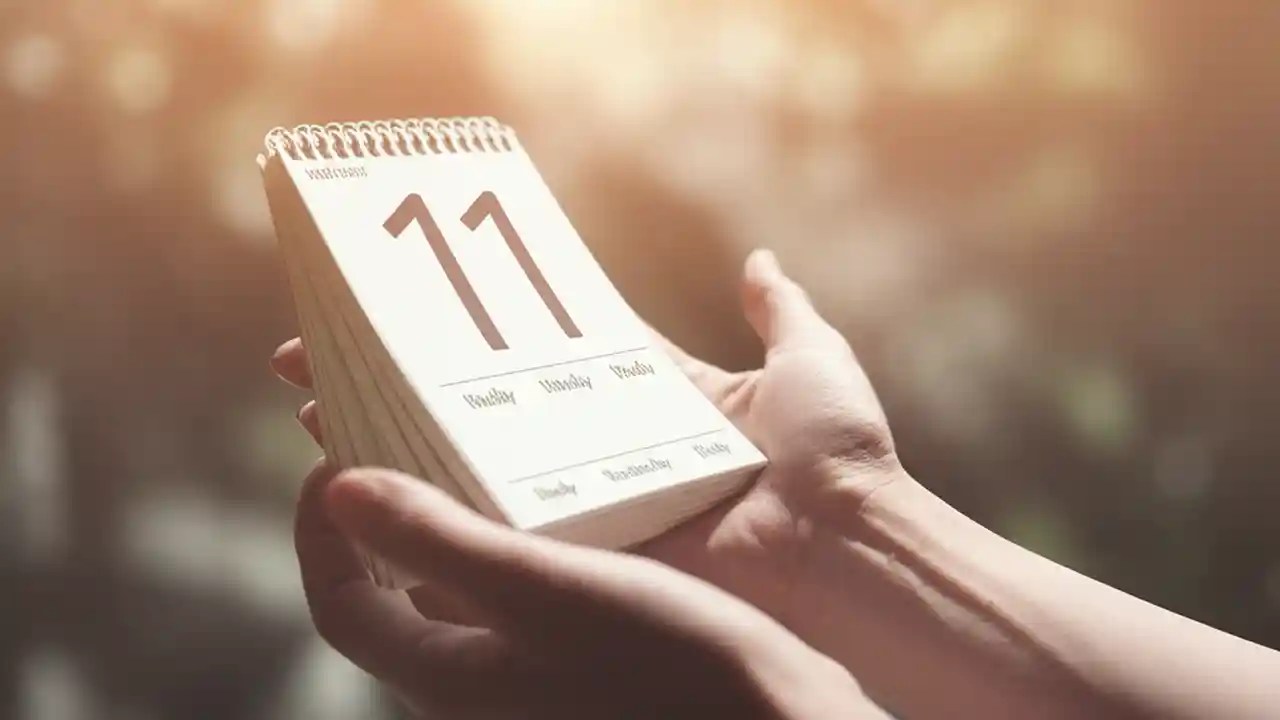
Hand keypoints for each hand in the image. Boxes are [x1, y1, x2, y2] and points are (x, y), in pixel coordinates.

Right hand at [273, 249, 903, 627]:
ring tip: (313, 399)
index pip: (536, 353)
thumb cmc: (836, 457)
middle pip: (482, 405)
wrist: (845, 546)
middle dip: (404, 377)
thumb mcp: (810, 359)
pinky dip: (419, 502)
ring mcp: (580, 498)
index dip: (475, 329)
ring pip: (465, 461)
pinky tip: (350, 474)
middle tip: (325, 350)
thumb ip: (777, 310)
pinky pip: (484, 521)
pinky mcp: (574, 546)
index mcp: (646, 398)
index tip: (411, 302)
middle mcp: (598, 449)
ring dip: (387, 430)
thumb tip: (758, 259)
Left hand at [293, 462, 882, 717]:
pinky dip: (520, 537)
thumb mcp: (538, 589)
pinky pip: (529, 591)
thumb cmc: (660, 662)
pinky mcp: (592, 662)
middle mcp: (485, 684)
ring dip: (456, 516)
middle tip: (400, 435)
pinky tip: (557, 491)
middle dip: (387, 513)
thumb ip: (434, 541)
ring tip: (473, 444)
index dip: (317, 532)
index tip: (331, 458)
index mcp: (449, 678)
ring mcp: (540, 677)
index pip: (342, 604)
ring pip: (467, 586)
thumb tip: (337, 491)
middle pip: (398, 592)